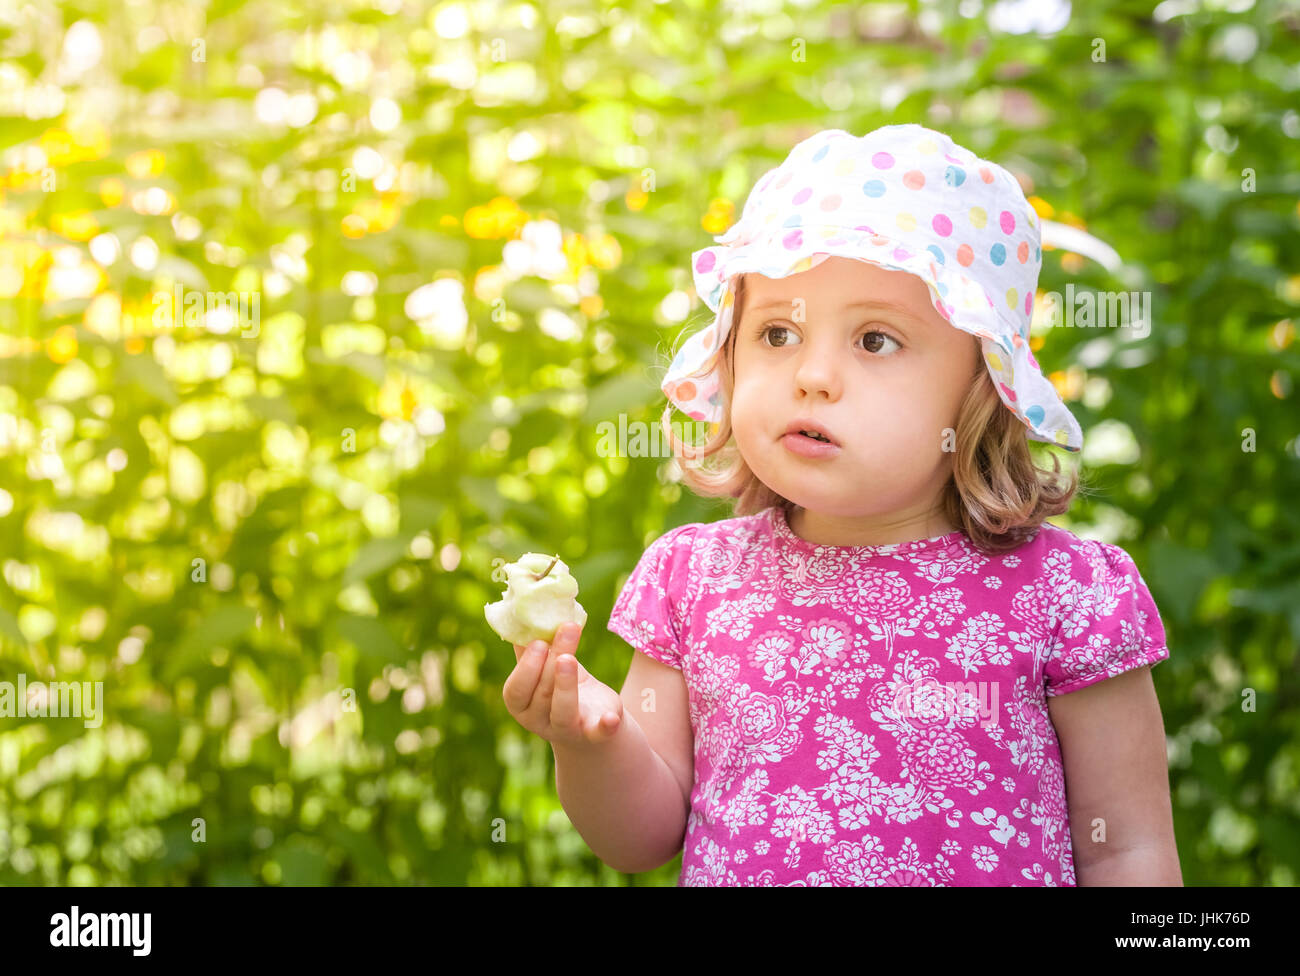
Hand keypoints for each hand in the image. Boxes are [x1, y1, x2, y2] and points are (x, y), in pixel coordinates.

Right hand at [502, 621, 623, 748]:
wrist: (588, 716)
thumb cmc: (559, 684)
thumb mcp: (544, 665)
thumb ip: (531, 644)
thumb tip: (520, 609)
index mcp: (521, 705)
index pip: (516, 690)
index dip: (525, 667)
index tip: (539, 641)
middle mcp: (539, 721)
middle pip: (542, 694)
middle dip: (551, 664)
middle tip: (564, 631)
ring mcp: (567, 730)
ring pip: (563, 712)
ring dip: (566, 685)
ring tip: (570, 658)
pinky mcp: (594, 734)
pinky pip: (598, 734)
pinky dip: (604, 727)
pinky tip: (611, 718)